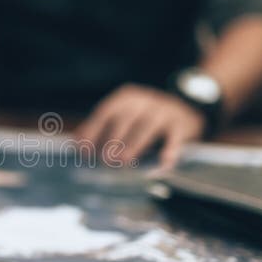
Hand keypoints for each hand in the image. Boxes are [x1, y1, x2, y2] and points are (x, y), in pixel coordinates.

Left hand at [75, 84, 205, 167]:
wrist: (186, 109)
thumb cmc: (144, 118)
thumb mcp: (123, 116)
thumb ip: (101, 127)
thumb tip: (76, 144)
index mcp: (126, 98)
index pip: (105, 112)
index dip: (93, 131)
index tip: (84, 151)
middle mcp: (144, 101)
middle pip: (125, 119)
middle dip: (113, 140)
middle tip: (105, 160)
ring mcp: (164, 111)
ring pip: (147, 128)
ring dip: (134, 146)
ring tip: (122, 162)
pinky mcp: (182, 124)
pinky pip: (174, 138)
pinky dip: (169, 150)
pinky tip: (163, 163)